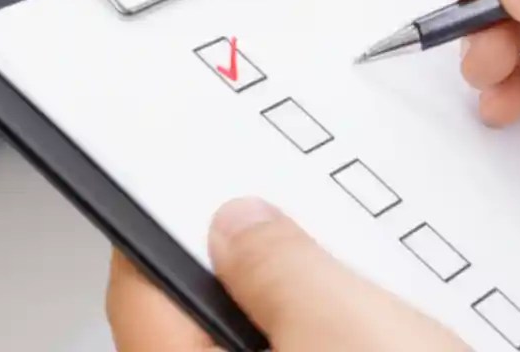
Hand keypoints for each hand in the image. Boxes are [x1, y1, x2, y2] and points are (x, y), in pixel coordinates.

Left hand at [107, 197, 465, 351]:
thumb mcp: (344, 327)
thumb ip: (277, 262)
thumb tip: (239, 225)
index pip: (139, 293)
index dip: (163, 224)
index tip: (191, 183)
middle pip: (202, 324)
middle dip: (247, 270)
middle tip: (295, 231)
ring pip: (263, 348)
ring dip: (300, 310)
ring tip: (356, 294)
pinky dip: (330, 343)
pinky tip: (380, 335)